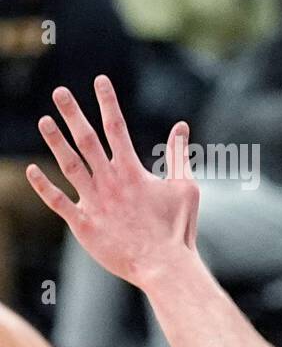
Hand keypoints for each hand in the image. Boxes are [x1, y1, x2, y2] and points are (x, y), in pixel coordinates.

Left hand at [27, 76, 198, 291]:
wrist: (164, 265)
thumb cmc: (178, 228)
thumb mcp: (185, 187)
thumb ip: (179, 155)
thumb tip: (181, 127)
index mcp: (133, 172)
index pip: (117, 128)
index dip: (107, 102)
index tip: (99, 80)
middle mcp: (110, 182)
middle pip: (87, 140)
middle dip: (73, 113)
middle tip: (60, 92)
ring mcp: (95, 203)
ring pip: (69, 165)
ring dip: (55, 141)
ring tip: (44, 120)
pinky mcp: (84, 224)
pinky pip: (59, 202)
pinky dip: (44, 186)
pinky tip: (31, 170)